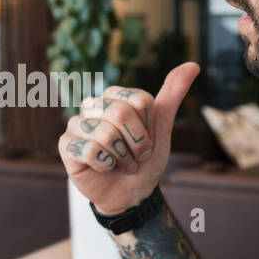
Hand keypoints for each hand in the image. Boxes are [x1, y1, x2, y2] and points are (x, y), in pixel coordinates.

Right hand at [58, 63, 199, 215]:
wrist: (131, 193)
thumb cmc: (144, 160)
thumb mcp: (162, 128)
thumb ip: (172, 96)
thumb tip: (193, 65)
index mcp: (115, 97)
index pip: (139, 100)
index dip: (148, 128)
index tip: (146, 141)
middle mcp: (93, 105)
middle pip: (121, 113)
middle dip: (137, 144)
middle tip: (135, 156)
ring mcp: (77, 124)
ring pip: (106, 134)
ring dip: (122, 158)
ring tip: (120, 164)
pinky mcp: (66, 145)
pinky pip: (89, 150)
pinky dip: (104, 165)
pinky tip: (103, 168)